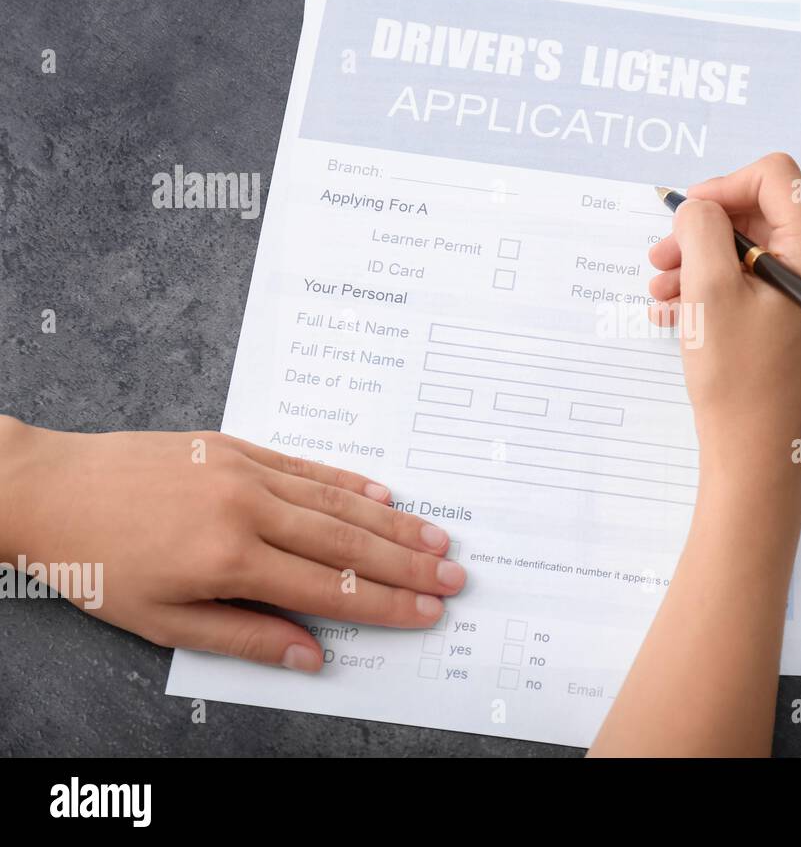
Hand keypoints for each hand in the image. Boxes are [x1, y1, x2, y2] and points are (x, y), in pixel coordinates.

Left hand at [0, 418, 464, 670]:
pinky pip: (306, 466)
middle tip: (454, 577)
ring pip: (336, 502)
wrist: (46, 489)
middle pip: (348, 542)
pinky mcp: (234, 446)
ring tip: (436, 539)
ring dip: (392, 524)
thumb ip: (243, 636)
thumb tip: (309, 654)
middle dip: (407, 565)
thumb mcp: (160, 621)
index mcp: (230, 560)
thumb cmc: (95, 562)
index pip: (330, 587)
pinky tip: (382, 496)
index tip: (427, 612)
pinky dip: (348, 482)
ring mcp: (245, 472)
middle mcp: (248, 510)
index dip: (385, 604)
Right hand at [647, 152, 800, 463]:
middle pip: (763, 217)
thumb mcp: (708, 290)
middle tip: (661, 256)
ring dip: (703, 263)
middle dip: (705, 232)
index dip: (723, 186)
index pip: (776, 178)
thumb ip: (702, 229)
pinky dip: (718, 291)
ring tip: (662, 290)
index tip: (685, 214)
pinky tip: (678, 311)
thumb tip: (700, 208)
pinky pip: (760, 287)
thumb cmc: (737, 379)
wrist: (756, 453)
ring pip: (755, 255)